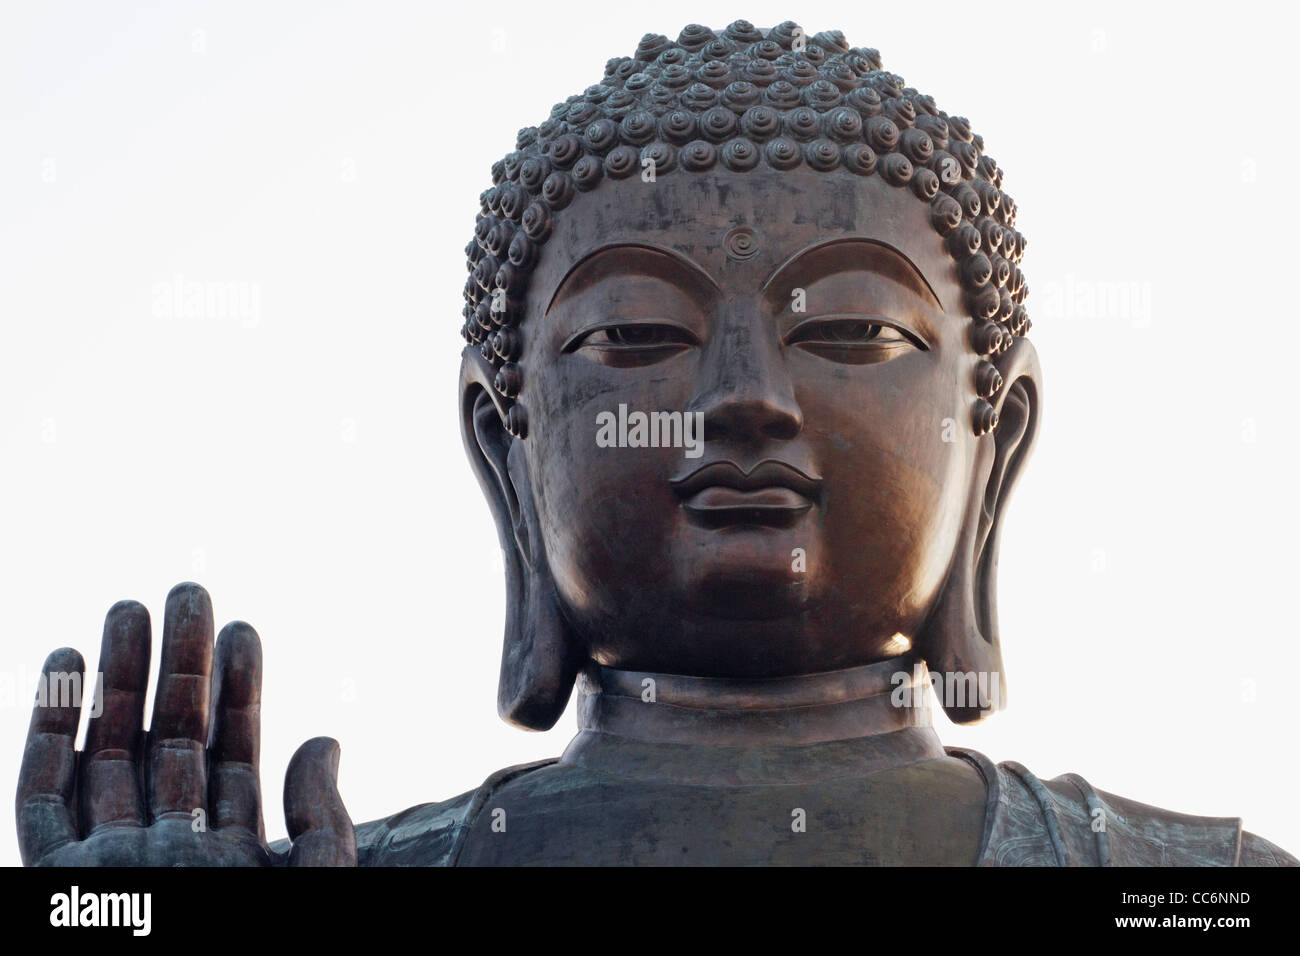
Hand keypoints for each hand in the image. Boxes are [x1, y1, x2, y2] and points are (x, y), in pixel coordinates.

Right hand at [16, 582, 354, 865]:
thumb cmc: (270, 955)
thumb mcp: (315, 881)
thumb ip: (320, 819)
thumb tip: (323, 742)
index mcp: (232, 855)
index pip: (234, 754)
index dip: (237, 688)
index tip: (241, 628)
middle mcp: (170, 851)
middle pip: (171, 739)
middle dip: (177, 665)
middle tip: (187, 593)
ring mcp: (111, 864)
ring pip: (108, 754)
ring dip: (116, 679)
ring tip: (128, 607)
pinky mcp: (56, 878)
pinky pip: (44, 797)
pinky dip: (49, 727)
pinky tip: (65, 662)